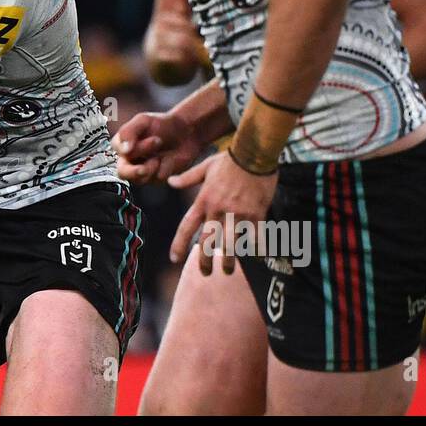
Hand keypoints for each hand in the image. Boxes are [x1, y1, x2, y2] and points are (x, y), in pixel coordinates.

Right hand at [112, 110, 205, 183]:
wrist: (186, 131)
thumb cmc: (162, 123)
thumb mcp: (143, 120)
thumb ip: (128, 131)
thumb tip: (123, 150)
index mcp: (123, 144)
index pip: (118, 151)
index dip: (129, 148)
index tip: (147, 140)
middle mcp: (130, 159)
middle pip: (122, 173)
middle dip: (133, 171)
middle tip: (145, 166)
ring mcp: (143, 170)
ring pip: (140, 179)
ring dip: (151, 167)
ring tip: (160, 156)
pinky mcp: (157, 177)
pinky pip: (158, 178)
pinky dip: (165, 168)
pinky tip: (169, 159)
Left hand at [170, 151, 276, 274]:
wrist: (254, 152)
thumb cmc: (229, 159)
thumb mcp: (205, 167)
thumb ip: (188, 178)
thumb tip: (170, 182)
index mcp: (204, 200)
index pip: (187, 226)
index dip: (179, 244)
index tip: (174, 259)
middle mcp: (218, 210)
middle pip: (208, 242)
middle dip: (205, 261)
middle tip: (206, 273)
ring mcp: (237, 214)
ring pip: (231, 245)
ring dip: (229, 261)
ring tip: (228, 271)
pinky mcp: (256, 214)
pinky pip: (255, 237)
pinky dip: (256, 248)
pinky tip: (256, 257)